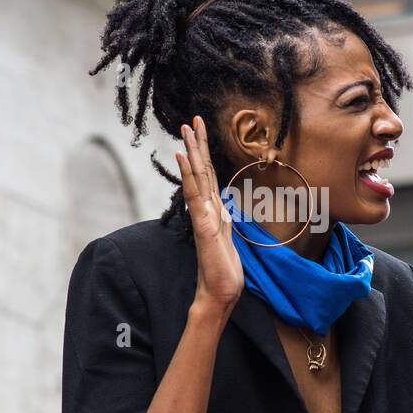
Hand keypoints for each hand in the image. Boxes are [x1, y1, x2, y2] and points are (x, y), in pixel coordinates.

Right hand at [176, 116, 243, 312]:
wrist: (220, 293)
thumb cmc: (223, 270)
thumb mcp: (228, 239)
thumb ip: (223, 221)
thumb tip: (223, 208)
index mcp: (214, 210)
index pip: (208, 176)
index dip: (204, 153)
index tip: (199, 132)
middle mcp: (207, 209)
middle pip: (201, 170)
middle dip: (197, 144)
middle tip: (190, 120)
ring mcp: (204, 216)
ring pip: (197, 177)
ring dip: (192, 152)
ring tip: (186, 130)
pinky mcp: (204, 226)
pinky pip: (195, 195)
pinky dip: (188, 174)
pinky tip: (184, 157)